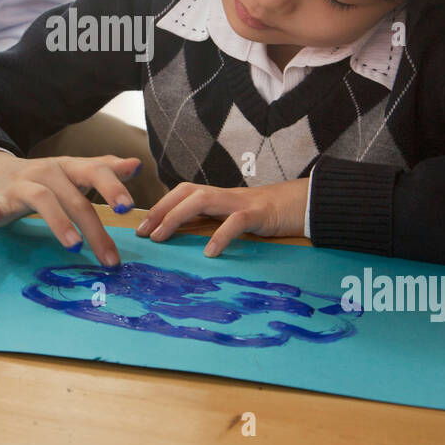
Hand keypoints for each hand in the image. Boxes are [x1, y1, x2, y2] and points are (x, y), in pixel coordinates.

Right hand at [0, 147, 143, 266]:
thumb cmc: (43, 179)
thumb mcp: (75, 172)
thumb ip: (105, 170)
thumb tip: (137, 164)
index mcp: (70, 168)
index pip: (96, 171)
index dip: (112, 187)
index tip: (128, 207)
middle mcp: (48, 172)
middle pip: (75, 198)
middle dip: (95, 228)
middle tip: (110, 257)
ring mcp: (22, 184)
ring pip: (43, 199)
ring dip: (59, 223)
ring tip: (74, 246)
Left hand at [135, 178, 309, 255]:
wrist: (303, 203)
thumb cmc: (265, 214)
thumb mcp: (234, 216)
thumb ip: (213, 221)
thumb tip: (185, 236)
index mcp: (217, 196)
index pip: (182, 193)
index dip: (160, 206)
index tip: (141, 227)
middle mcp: (224, 194)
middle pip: (186, 192)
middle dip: (160, 210)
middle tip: (143, 233)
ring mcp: (241, 202)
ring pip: (203, 200)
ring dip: (177, 216)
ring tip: (162, 237)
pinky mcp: (259, 213)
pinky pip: (236, 221)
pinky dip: (220, 235)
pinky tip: (209, 252)